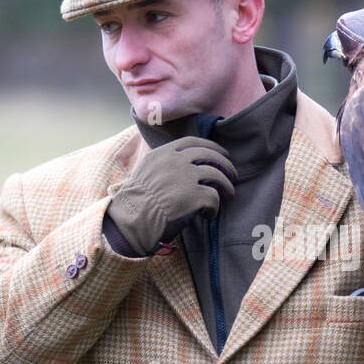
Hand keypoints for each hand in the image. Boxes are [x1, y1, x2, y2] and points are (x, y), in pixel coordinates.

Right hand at [107, 136, 237, 256]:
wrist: (131, 221)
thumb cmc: (135, 203)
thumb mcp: (144, 173)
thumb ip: (162, 166)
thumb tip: (183, 167)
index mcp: (162, 153)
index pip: (192, 142)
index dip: (211, 146)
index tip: (221, 153)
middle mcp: (176, 161)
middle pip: (209, 155)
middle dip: (225, 163)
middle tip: (233, 174)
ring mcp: (186, 177)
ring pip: (217, 174)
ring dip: (226, 184)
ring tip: (229, 194)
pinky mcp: (194, 195)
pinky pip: (214, 197)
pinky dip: (215, 207)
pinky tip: (208, 214)